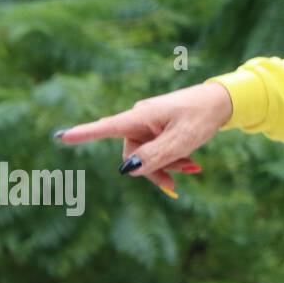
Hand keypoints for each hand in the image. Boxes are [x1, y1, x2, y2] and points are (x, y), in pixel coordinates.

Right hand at [53, 81, 233, 197]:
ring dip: (167, 165)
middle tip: (179, 180)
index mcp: (141, 117)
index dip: (83, 134)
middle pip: (132, 155)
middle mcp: (139, 120)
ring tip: (193, 166)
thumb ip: (156, 155)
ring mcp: (148, 125)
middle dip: (153, 170)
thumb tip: (127, 170)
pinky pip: (156, 151)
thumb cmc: (203, 116)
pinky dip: (171, 159)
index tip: (61, 136)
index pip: (107, 127)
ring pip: (146, 156)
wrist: (222, 102)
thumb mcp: (183, 140)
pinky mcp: (157, 130)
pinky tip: (191, 164)